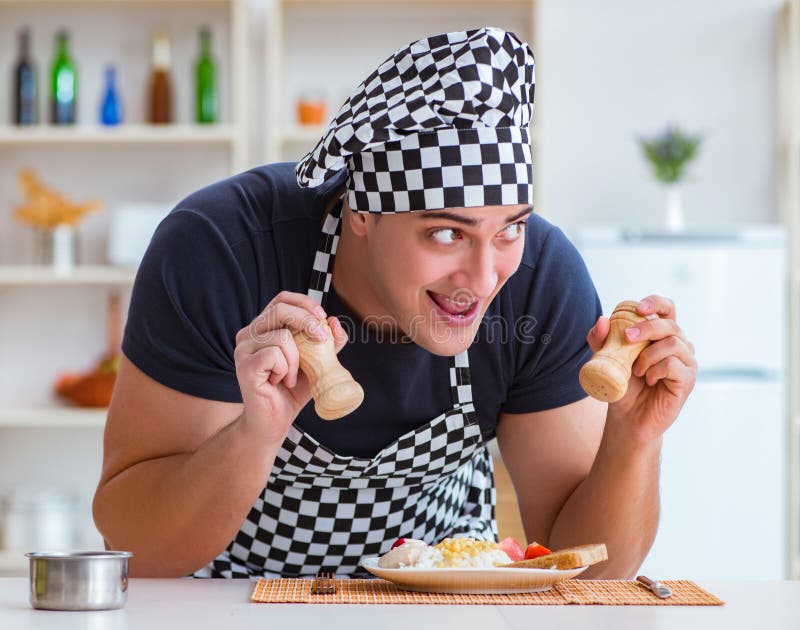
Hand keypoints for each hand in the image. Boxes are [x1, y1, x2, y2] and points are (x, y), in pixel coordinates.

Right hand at [234, 291, 348, 446]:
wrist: (273, 422)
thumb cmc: (292, 390)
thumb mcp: (317, 362)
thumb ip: (328, 342)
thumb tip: (334, 322)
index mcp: (264, 327)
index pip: (282, 299)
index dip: (304, 302)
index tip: (322, 318)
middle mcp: (249, 334)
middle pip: (280, 309)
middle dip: (307, 322)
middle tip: (321, 341)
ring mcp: (243, 349)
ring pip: (282, 336)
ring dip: (297, 359)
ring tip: (291, 377)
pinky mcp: (244, 366)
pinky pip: (275, 355)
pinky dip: (286, 369)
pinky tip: (281, 382)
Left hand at [586, 295, 696, 444]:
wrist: (627, 416)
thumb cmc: (621, 384)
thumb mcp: (606, 358)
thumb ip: (601, 339)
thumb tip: (603, 319)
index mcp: (661, 334)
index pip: (667, 309)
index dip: (656, 303)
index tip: (638, 309)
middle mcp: (679, 344)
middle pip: (669, 325)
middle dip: (646, 328)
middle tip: (627, 338)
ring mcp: (686, 361)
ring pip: (672, 344)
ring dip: (648, 355)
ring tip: (636, 370)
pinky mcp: (688, 379)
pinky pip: (673, 365)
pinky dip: (655, 370)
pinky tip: (648, 379)